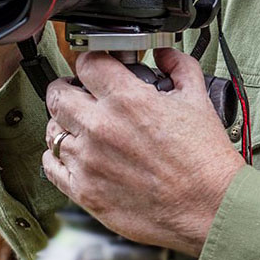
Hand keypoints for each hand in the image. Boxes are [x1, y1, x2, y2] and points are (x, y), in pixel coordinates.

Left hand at [42, 47, 244, 255]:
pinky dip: (57, 156)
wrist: (208, 205)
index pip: (87, 63)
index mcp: (128, 100)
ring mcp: (89, 161)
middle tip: (77, 90)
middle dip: (67, 87)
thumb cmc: (204, 158)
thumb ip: (179, 66)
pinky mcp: (85, 191)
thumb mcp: (197, 97)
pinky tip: (73, 152)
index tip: (96, 66)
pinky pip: (51, 166)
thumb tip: (165, 53)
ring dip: (63, 122)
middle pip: (58, 95)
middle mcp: (102, 127)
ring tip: (78, 123)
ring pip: (52, 130)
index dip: (91, 59)